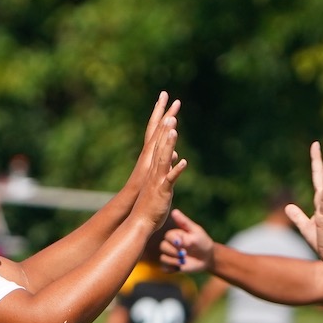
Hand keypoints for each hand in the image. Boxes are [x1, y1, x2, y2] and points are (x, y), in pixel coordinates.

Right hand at [128, 105, 187, 230]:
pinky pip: (170, 178)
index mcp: (153, 164)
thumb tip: (175, 156)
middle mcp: (153, 166)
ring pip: (163, 155)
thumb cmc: (151, 203)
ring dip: (168, 141)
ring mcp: (157, 177)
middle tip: (172, 103)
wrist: (139, 220)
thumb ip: (168, 166)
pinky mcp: (162, 189)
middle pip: (159, 140)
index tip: (169, 106)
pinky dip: (177, 170)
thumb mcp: (162, 181)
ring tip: (174, 126)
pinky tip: (184, 161)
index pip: (158, 138)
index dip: (164, 122)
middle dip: (166, 122)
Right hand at [159, 208, 211, 272]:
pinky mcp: (171, 266)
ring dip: (173, 261)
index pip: (168, 236)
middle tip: (185, 254)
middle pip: (163, 247)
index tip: (181, 243)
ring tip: (183, 262)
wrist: (207, 257)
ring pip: (163, 258)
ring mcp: (170, 255)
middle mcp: (170, 245)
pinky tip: (179, 268)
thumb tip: (174, 211)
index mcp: (175, 235)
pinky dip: (171, 269)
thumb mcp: (195, 231)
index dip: (173, 240)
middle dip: (173, 252)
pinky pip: (164, 268)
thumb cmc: (202, 241)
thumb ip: (184, 223)